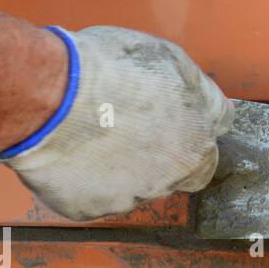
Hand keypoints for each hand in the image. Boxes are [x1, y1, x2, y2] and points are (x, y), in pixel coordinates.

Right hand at [0, 26, 234, 220]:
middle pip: (180, 171)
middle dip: (165, 155)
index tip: (173, 117)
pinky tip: (70, 153)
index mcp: (198, 138)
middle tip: (132, 129)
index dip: (191, 127)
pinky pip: (94, 195)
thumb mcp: (171, 60)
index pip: (211, 143)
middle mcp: (173, 173)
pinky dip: (85, 180)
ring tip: (92, 134)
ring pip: (137, 185)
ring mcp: (132, 194)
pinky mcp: (92, 208)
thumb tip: (220, 108)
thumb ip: (199, 91)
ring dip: (125, 167)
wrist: (48, 97)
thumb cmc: (107, 68)